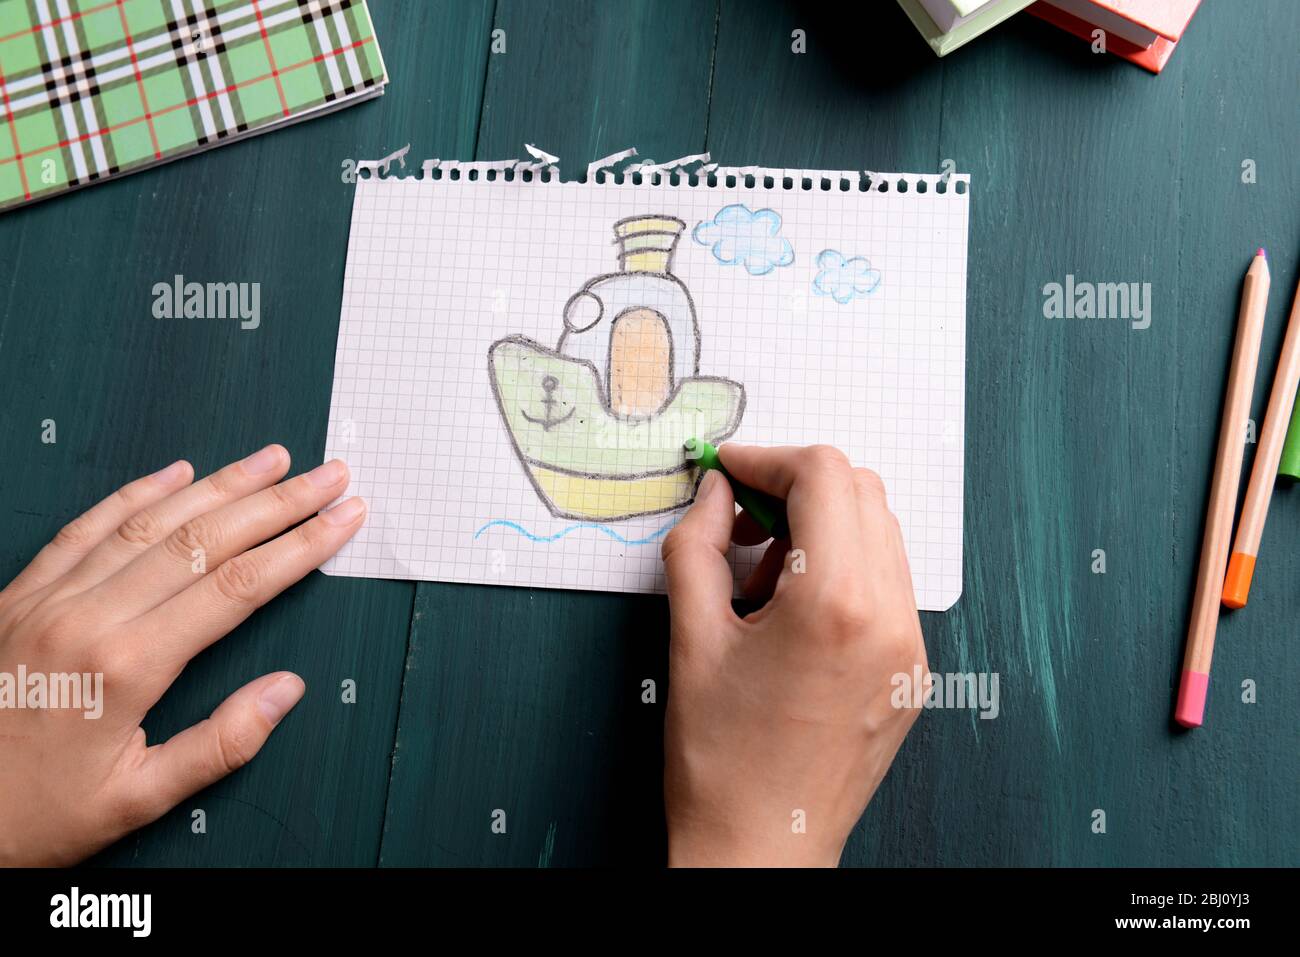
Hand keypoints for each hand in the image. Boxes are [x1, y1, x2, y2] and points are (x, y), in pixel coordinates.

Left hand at [0, 446, 365, 865]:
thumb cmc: (35, 814)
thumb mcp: (137, 799)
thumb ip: (220, 744)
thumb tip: (287, 690)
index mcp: (128, 665)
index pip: (239, 586)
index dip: (301, 546)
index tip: (343, 518)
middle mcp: (90, 617)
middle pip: (206, 540)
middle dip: (279, 503)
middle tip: (328, 475)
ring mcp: (50, 598)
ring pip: (152, 522)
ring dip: (220, 485)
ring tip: (272, 460)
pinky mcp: (19, 595)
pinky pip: (85, 527)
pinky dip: (134, 492)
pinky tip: (175, 471)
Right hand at [661, 444, 927, 866]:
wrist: (762, 850)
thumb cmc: (721, 762)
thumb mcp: (691, 640)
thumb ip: (696, 547)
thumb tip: (712, 493)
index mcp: (837, 606)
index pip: (823, 476)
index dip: (767, 459)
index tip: (726, 471)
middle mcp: (889, 619)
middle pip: (861, 492)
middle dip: (796, 486)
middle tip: (739, 518)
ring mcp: (910, 648)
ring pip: (881, 534)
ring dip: (823, 525)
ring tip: (764, 571)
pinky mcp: (911, 671)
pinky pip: (889, 584)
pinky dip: (844, 568)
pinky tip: (794, 605)